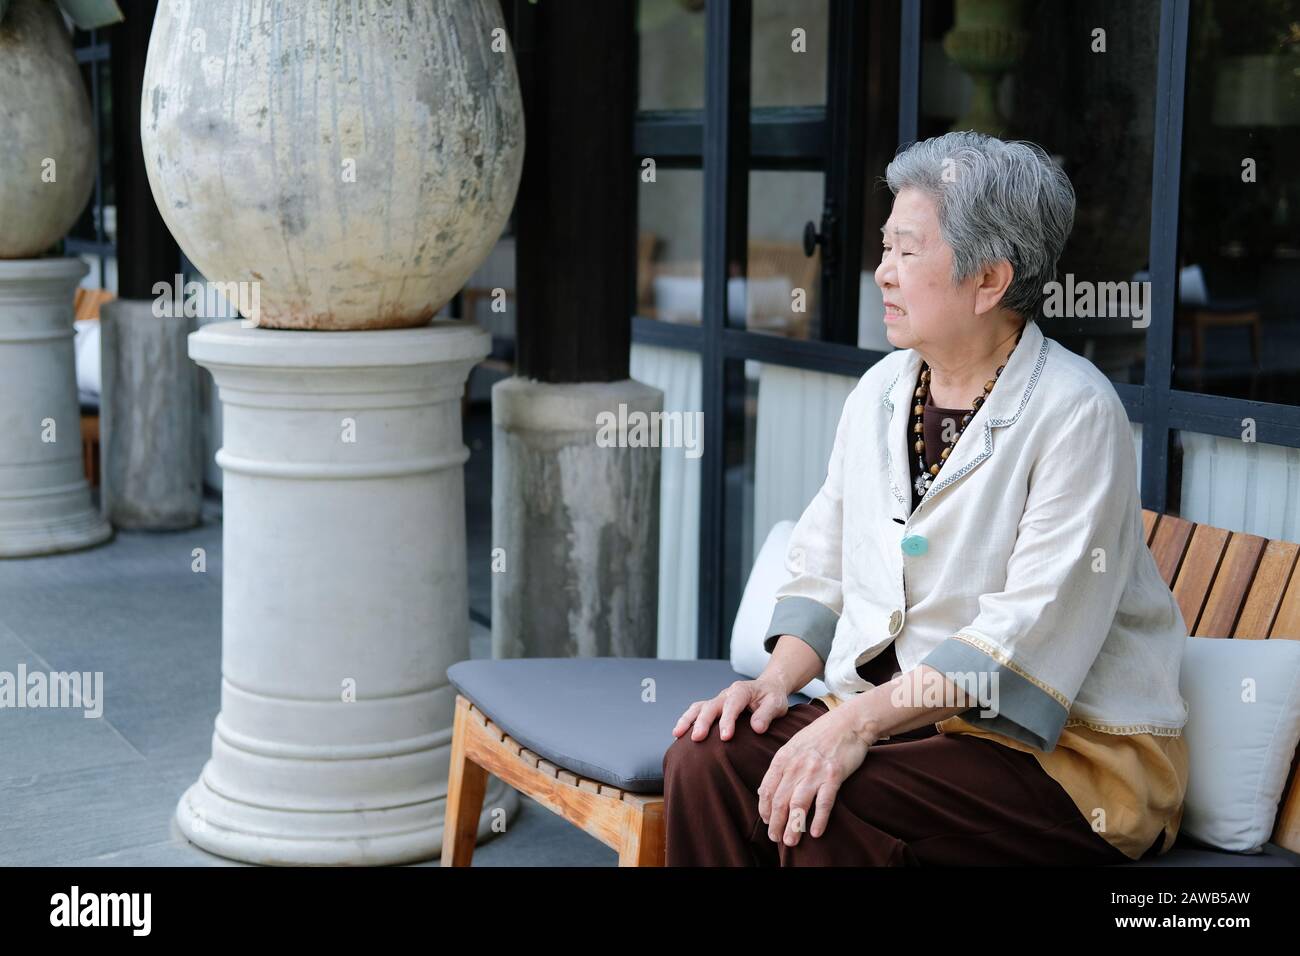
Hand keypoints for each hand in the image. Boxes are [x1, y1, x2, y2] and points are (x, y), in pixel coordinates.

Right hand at [671, 677, 790, 741]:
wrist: (768, 688)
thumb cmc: (772, 697)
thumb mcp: (776, 704)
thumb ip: (767, 714)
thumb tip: (757, 728)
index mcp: (742, 691)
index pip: (732, 705)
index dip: (727, 720)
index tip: (725, 737)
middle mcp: (726, 694)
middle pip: (711, 706)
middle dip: (703, 722)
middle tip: (697, 738)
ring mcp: (718, 700)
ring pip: (699, 707)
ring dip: (688, 720)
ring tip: (678, 734)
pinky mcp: (713, 706)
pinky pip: (697, 711)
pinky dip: (687, 720)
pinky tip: (678, 733)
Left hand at [758, 708, 871, 845]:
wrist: (848, 723)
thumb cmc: (820, 736)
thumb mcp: (793, 746)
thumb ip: (780, 768)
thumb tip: (764, 791)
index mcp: (783, 758)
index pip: (767, 789)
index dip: (765, 809)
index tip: (767, 822)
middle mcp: (796, 765)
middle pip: (780, 800)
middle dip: (776, 823)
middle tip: (775, 838)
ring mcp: (815, 771)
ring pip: (798, 805)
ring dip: (793, 826)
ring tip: (790, 841)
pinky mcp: (834, 775)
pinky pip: (824, 802)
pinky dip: (819, 819)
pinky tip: (815, 832)